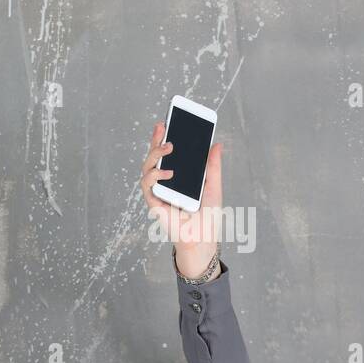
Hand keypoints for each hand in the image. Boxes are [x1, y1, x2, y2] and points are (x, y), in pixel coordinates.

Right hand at [141, 121, 223, 278]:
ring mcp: (158, 190)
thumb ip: (212, 166)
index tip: (168, 122)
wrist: (203, 239)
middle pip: (155, 156)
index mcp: (179, 175)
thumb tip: (216, 144)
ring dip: (155, 154)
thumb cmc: (208, 216)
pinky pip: (147, 184)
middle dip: (156, 140)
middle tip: (163, 126)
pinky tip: (167, 173)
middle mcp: (165, 181)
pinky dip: (155, 175)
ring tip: (169, 147)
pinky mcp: (153, 201)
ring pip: (148, 166)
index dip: (165, 138)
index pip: (169, 153)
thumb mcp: (213, 186)